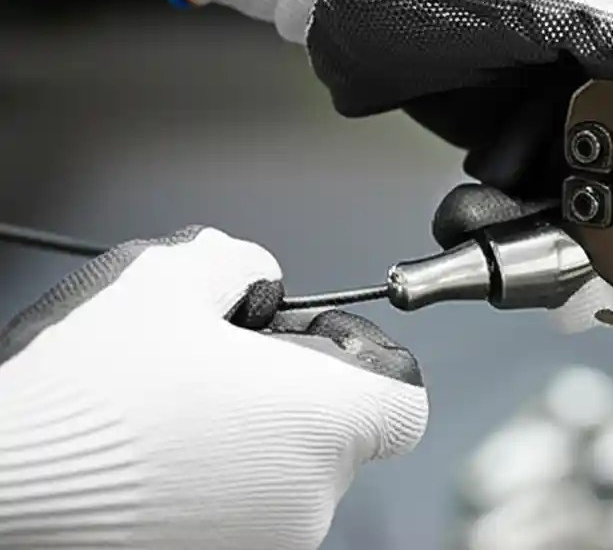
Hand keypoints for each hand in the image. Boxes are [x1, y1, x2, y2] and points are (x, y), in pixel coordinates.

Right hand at [0, 227, 427, 549]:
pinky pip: (240, 513)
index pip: (403, 399)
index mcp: (323, 422)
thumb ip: (239, 261)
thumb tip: (257, 274)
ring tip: (164, 414)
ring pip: (284, 475)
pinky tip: (149, 458)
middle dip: (287, 394)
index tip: (307, 343)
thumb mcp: (167, 278)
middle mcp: (310, 500)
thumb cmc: (87, 392)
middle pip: (336, 434)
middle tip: (215, 368)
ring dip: (247, 439)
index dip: (364, 362)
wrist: (0, 487)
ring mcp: (266, 546)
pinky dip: (213, 484)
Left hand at [171, 0, 612, 205]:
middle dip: (601, 179)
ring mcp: (541, 77)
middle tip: (571, 204)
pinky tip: (474, 200)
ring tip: (491, 195)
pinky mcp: (499, 111)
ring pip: (578, 162)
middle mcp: (588, 39)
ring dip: (542, 195)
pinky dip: (504, 194)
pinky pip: (526, 171)